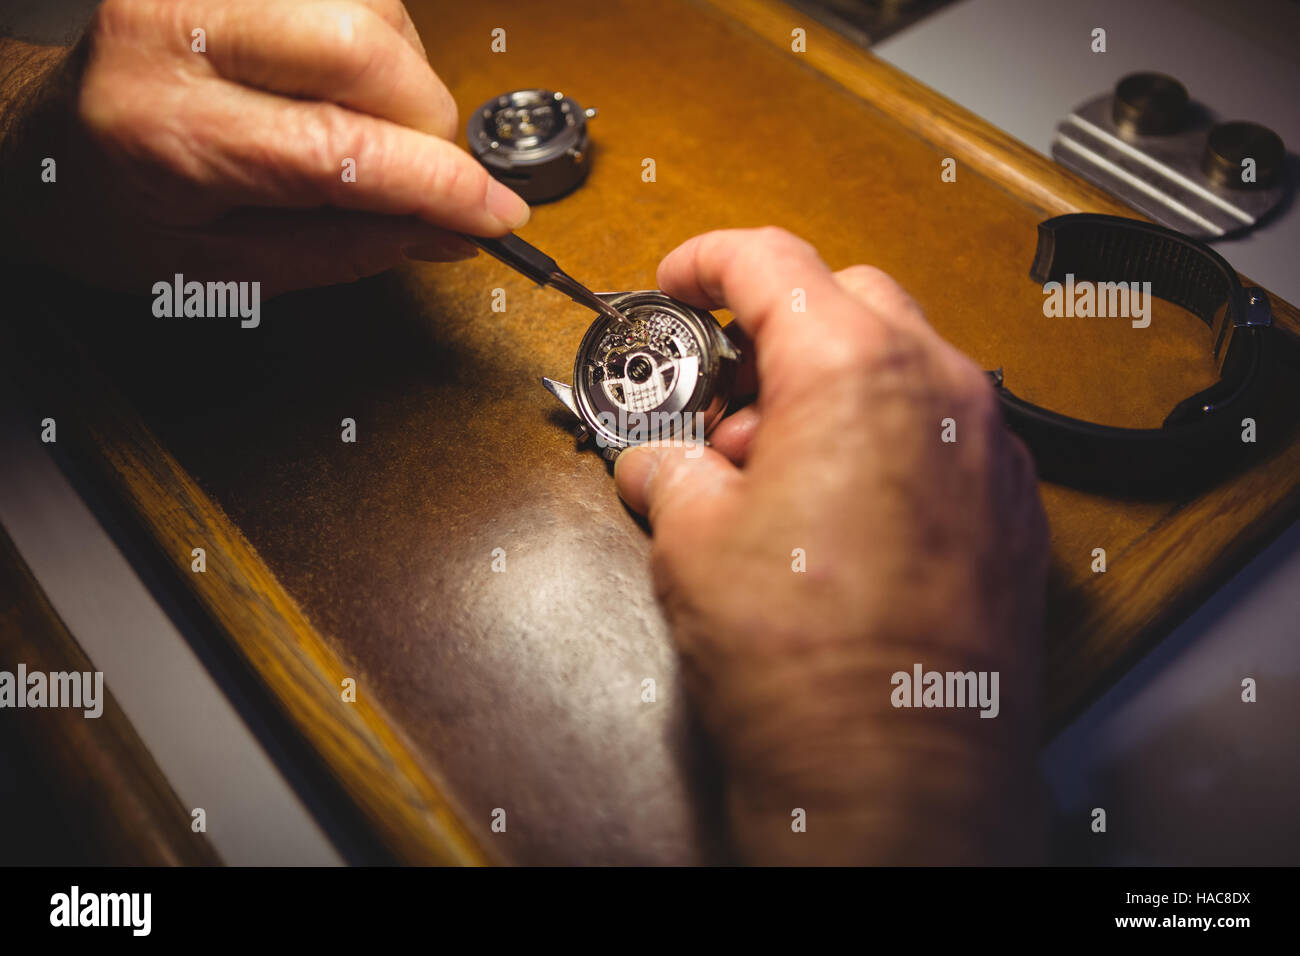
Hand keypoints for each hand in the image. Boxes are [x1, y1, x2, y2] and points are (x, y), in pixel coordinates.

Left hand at [0, 0, 528, 294]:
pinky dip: (377, 42)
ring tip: (364, 128)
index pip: (344, 149)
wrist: (29, 134)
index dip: (442, 186)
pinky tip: (343, 85)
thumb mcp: (219, 267)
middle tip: (423, 176)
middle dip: (426, 124)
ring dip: (402, 79)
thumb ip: (343, 250)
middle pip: (368, 46)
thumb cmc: (107, 204)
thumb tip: (448, 233)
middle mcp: (177, 27)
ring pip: (373, 7)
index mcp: (166, 127)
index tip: (495, 216)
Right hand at [615, 228, 1049, 864]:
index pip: (773, 261)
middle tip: (718, 394)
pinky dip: (883, 438)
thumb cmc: (810, 663)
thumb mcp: (692, 543)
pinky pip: (941, 431)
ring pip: (901, 364)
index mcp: (857, 370)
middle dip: (773, 331)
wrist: (898, 774)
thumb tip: (658, 465)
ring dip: (828, 388)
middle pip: (847, 299)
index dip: (706, 261)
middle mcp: (943, 390)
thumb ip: (667, 472)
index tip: (678, 282)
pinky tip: (833, 508)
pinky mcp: (1008, 507)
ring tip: (768, 470)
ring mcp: (989, 449)